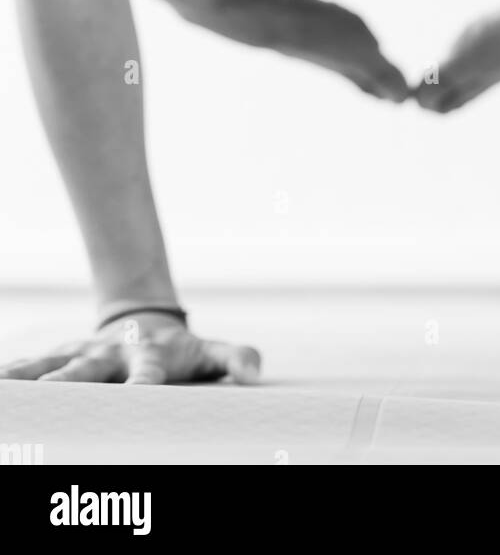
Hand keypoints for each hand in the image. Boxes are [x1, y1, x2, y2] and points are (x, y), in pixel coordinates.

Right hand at [0, 311, 261, 384]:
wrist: (146, 323)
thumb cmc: (181, 352)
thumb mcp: (210, 353)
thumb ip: (234, 359)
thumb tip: (253, 373)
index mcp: (151, 358)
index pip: (148, 377)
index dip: (143, 387)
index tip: (135, 398)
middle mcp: (113, 356)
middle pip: (90, 370)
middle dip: (71, 380)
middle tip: (50, 393)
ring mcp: (85, 354)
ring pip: (52, 364)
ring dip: (30, 374)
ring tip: (6, 383)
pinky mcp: (64, 356)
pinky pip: (33, 364)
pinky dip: (14, 371)